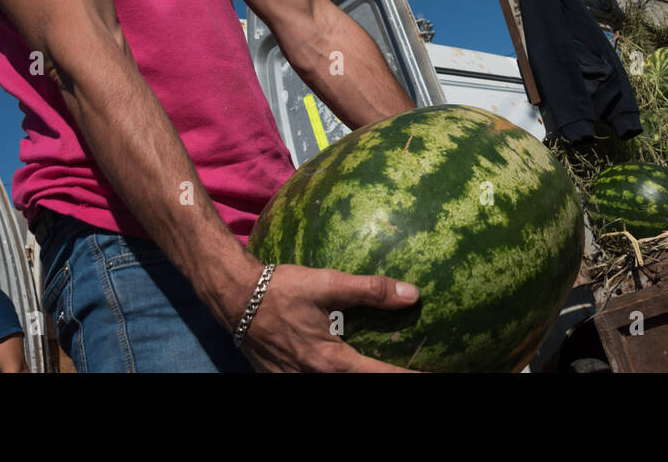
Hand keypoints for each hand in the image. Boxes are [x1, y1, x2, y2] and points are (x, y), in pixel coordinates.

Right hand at [234, 259, 421, 372]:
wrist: (235, 297)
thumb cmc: (282, 288)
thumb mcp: (328, 283)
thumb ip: (371, 290)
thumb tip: (411, 294)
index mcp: (329, 360)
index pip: (379, 376)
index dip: (407, 378)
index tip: (432, 377)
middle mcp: (313, 378)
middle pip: (358, 385)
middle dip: (384, 379)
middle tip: (411, 372)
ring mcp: (294, 381)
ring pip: (333, 386)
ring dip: (358, 376)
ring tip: (378, 368)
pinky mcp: (280, 378)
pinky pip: (310, 381)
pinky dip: (332, 375)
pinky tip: (339, 365)